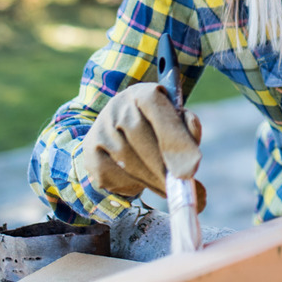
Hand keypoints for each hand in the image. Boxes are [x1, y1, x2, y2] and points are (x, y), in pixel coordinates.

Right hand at [83, 82, 205, 211]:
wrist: (123, 131)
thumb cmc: (159, 128)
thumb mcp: (179, 123)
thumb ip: (189, 135)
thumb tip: (190, 167)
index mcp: (144, 93)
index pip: (158, 111)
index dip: (174, 141)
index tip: (189, 171)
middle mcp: (118, 106)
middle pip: (138, 135)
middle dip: (161, 166)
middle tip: (178, 186)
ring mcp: (101, 128)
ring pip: (124, 157)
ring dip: (148, 178)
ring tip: (164, 187)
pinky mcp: (91, 151)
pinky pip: (109, 173)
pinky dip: (129, 184)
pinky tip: (140, 183)